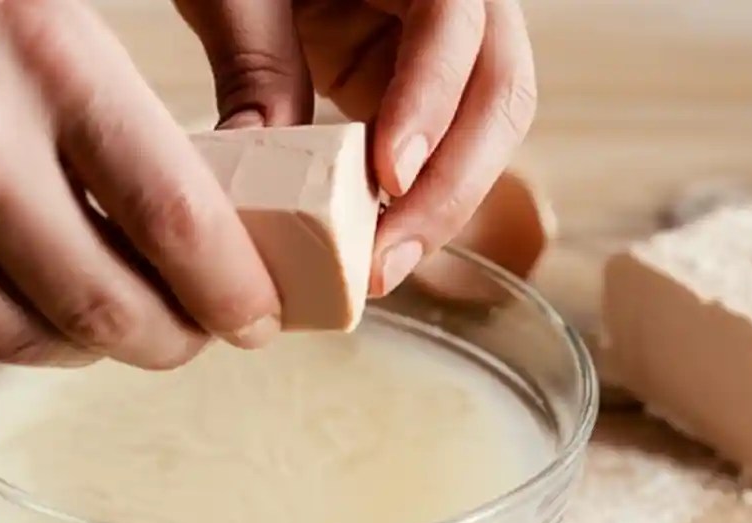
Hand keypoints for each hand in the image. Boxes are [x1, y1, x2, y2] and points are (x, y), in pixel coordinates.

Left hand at [175, 0, 536, 295]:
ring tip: (381, 268)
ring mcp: (442, 52)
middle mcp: (456, 3)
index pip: (455, 25)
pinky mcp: (418, 91)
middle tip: (388, 258)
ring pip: (481, 134)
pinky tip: (375, 244)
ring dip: (438, 207)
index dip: (430, 102)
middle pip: (497, 93)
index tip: (389, 175)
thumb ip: (254, 60)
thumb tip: (256, 163)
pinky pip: (439, 150)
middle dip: (450, 186)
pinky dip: (413, 201)